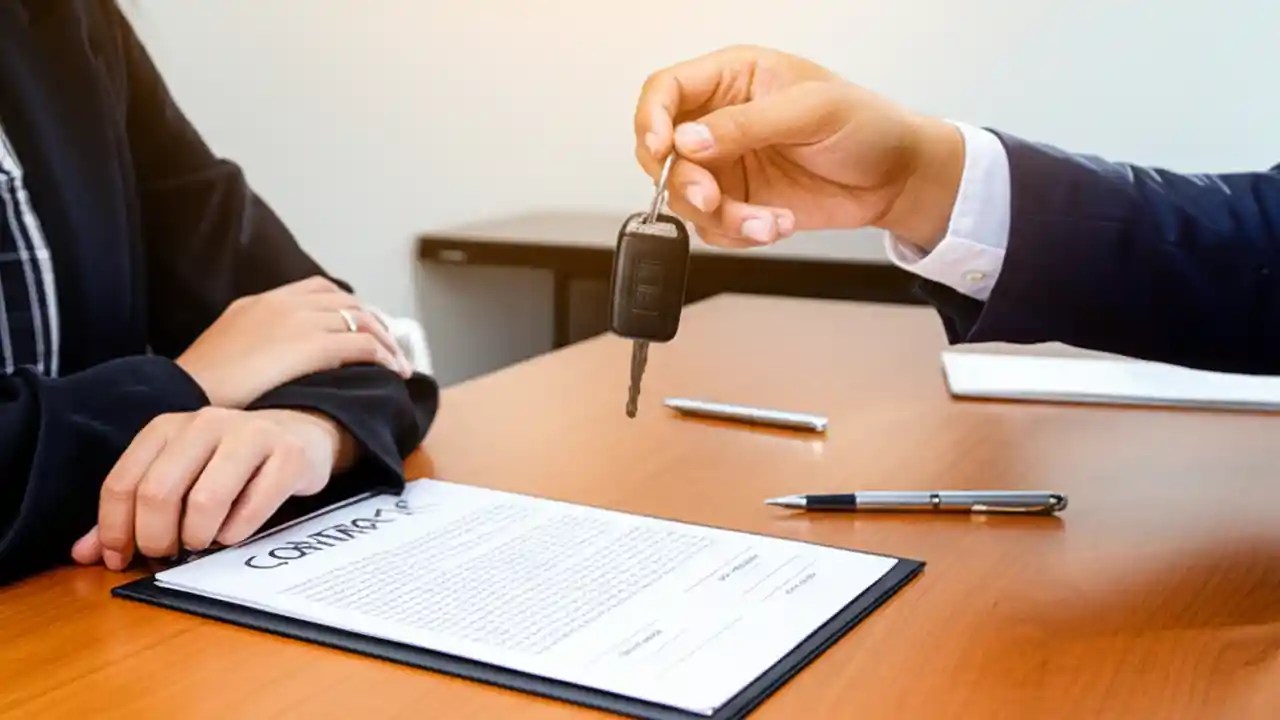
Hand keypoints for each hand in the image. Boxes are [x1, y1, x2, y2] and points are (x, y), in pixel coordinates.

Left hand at [70, 407, 353, 569]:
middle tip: (167, 554)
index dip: (114, 530)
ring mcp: (251, 435)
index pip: (124, 483)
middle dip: (157, 538)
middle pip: (159, 493)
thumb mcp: (179, 477)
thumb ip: (133, 512)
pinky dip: (237, 533)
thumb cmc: (232, 464)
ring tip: (204, 542)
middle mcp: (206, 423)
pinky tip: (235, 532)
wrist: (302, 433)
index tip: (121, 558)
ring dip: (199, 537)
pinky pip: (253, 508)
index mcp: (169, 427)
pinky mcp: (289, 456)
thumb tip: (85, 554)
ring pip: (205, 500)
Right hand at [176, 276, 411, 407]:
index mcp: (259, 303)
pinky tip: (393, 372)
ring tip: (398, 364)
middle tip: (390, 346)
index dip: (346, 306)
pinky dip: (384, 356)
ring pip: (361, 320)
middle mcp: (282, 304)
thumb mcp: (223, 355)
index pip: (317, 290)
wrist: (181, 394)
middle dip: (373, 322)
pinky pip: (363, 344)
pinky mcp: (309, 346)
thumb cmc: (197, 389)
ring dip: (386, 341)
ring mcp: (296, 321)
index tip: (361, 326)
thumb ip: (250, 350)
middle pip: (345, 301)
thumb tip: (267, 368)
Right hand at [634, 45, 963, 250]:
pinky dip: (739, 234)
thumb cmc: (867, 125)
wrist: (897, 178)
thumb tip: (688, 140)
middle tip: (712, 198)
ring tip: (767, 221)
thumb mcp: (811, 111)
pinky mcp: (740, 203)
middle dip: (684, 182)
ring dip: (721, 217)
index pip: (666, 90)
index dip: (651, 119)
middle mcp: (720, 121)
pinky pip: (712, 227)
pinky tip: (777, 223)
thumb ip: (745, 124)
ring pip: (686, 198)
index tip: (661, 149)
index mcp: (733, 78)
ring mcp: (727, 166)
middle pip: (663, 153)